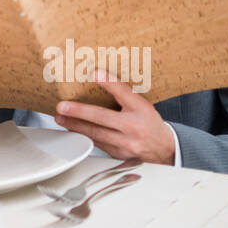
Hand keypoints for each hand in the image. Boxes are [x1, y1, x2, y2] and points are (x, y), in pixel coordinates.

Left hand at [52, 70, 175, 163]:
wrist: (166, 149)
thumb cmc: (150, 123)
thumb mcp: (142, 105)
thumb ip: (122, 94)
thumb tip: (98, 77)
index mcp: (141, 110)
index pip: (124, 93)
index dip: (109, 83)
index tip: (95, 72)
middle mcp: (134, 127)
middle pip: (103, 118)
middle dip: (79, 112)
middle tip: (62, 107)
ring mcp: (127, 144)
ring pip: (96, 134)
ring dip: (75, 126)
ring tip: (60, 118)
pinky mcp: (120, 155)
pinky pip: (99, 144)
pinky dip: (85, 136)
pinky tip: (73, 130)